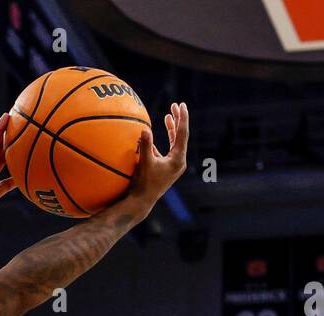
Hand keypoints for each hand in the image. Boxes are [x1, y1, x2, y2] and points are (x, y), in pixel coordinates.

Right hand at [106, 102, 188, 221]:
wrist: (141, 202)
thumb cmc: (143, 183)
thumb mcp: (145, 163)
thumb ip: (145, 145)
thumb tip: (145, 130)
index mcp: (177, 159)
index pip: (182, 134)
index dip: (182, 118)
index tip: (182, 105)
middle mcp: (179, 161)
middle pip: (181, 136)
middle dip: (178, 120)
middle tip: (176, 105)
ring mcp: (174, 165)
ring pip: (175, 142)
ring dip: (171, 129)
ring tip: (168, 116)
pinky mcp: (167, 168)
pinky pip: (168, 149)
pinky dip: (164, 140)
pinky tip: (156, 135)